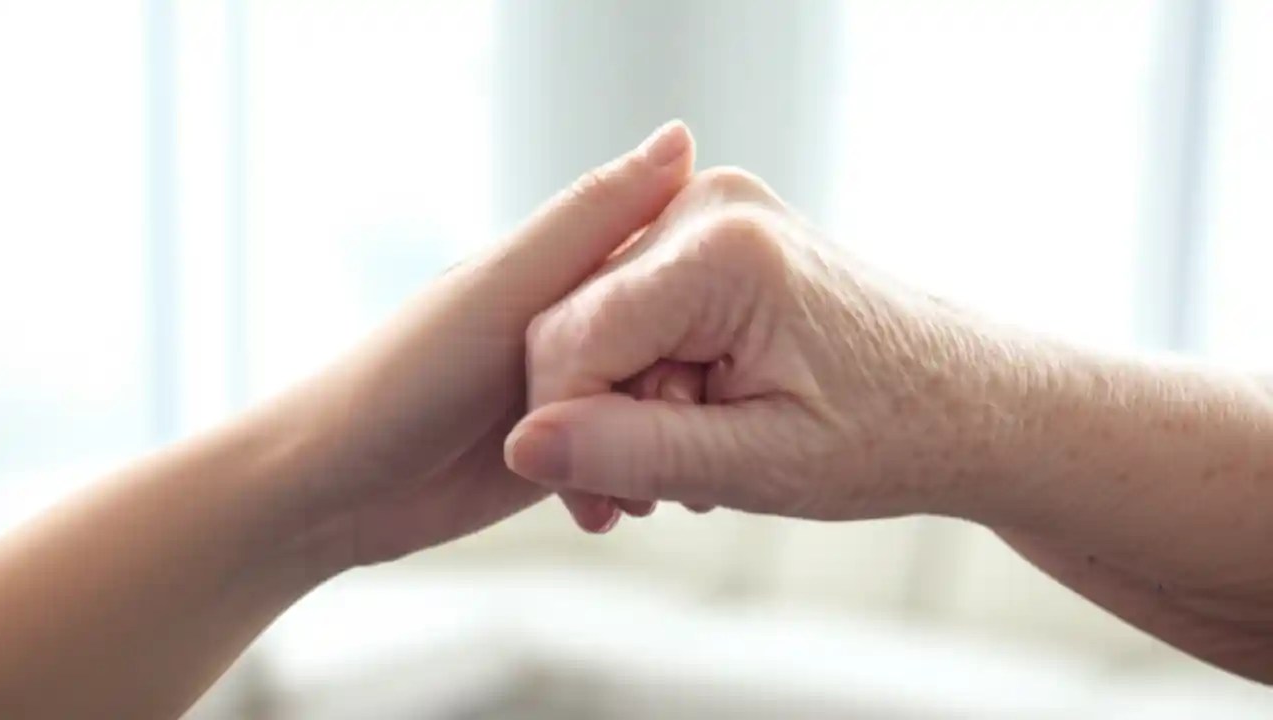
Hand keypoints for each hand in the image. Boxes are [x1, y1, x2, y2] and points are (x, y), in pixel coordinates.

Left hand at [286, 121, 693, 570]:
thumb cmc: (405, 379)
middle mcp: (566, 322)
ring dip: (672, 433)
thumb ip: (591, 222)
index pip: (664, 253)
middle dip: (694, 376)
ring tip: (687, 469)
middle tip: (717, 414)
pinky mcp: (562, 451)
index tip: (742, 333)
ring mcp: (565, 389)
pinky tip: (655, 494)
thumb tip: (682, 140)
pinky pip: (627, 453)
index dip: (706, 288)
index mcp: (556, 267)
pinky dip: (643, 472)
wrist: (335, 492)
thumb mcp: (507, 288)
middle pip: (670, 333)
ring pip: (655, 399)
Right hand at [504, 166, 1015, 520]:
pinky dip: (652, 375)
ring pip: (600, 318)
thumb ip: (632, 450)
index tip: (599, 507)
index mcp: (722, 251)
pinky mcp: (720, 236)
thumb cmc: (892, 436)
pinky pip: (638, 307)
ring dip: (626, 401)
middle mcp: (711, 206)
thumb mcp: (759, 464)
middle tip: (650, 496)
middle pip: (576, 320)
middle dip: (595, 417)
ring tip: (701, 460)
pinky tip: (706, 418)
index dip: (562, 428)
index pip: (572, 336)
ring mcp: (715, 211)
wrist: (974, 402)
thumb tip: (522, 445)